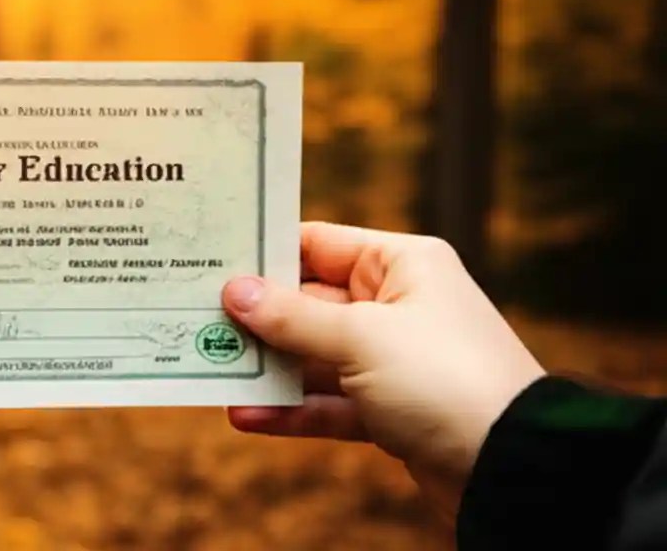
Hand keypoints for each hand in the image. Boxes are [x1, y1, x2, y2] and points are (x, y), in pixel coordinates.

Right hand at [221, 222, 544, 519]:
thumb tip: (234, 291)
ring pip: (314, 356)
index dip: (266, 254)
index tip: (212, 261)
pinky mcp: (390, 410)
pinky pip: (329, 402)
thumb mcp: (360, 340)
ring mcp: (394, 360)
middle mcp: (398, 305)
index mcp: (403, 264)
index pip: (319, 244)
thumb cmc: (446, 380)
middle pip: (308, 303)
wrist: (514, 467)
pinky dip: (291, 410)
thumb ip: (291, 318)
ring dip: (268, 368)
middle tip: (196, 320)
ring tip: (212, 370)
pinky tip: (247, 415)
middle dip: (256, 318)